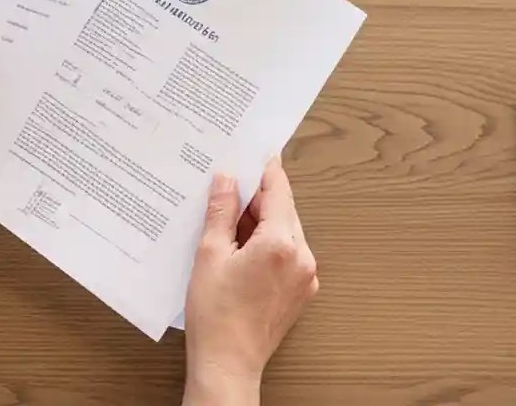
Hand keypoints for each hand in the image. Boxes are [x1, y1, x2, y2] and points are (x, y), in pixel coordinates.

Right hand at [182, 156, 319, 405]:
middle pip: (283, 210)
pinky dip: (267, 243)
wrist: (228, 363)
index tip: (256, 151)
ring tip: (227, 222)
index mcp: (281, 243)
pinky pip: (287, 253)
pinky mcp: (301, 291)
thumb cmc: (216, 315)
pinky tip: (239, 247)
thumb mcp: (210, 254)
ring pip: (285, 231)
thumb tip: (227, 180)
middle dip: (257, 197)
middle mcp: (302, 257)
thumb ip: (221, 212)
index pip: (278, 191)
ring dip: (260, 221)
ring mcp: (306, 276)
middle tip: (229, 185)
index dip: (265, 169)